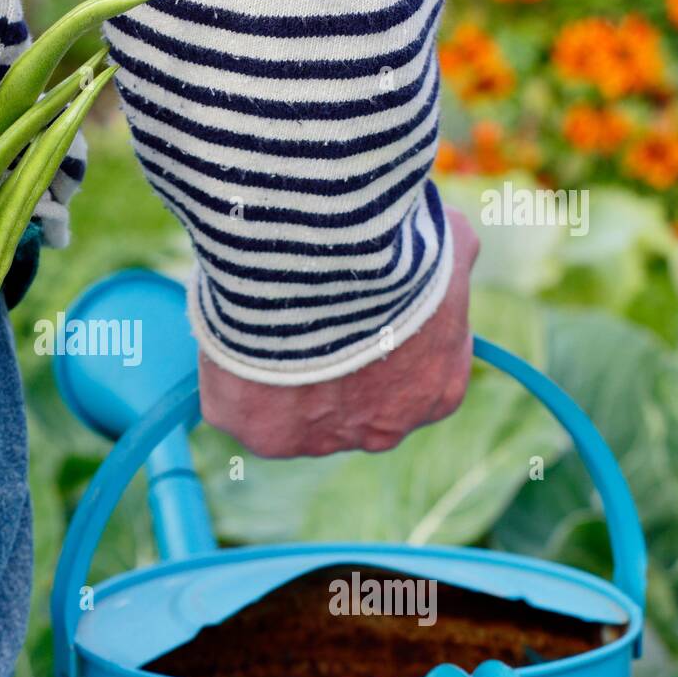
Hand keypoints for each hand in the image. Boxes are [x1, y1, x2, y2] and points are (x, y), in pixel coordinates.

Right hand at [200, 208, 478, 457]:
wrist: (324, 266)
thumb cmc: (391, 251)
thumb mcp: (444, 241)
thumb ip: (449, 256)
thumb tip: (447, 236)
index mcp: (436, 393)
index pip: (410, 374)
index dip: (379, 335)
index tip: (354, 301)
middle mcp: (379, 432)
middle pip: (349, 403)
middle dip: (329, 362)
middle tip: (304, 304)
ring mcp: (315, 440)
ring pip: (289, 409)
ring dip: (277, 370)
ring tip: (264, 312)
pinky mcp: (256, 432)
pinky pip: (236, 403)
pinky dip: (229, 370)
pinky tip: (233, 327)